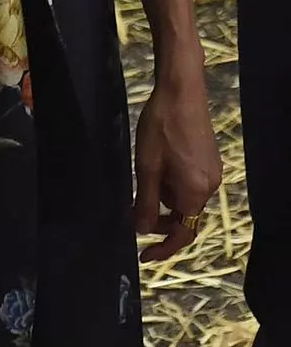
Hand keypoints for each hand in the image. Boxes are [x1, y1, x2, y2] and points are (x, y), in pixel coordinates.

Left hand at [133, 62, 221, 260]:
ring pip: (186, 199)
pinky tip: (157, 168)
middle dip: (160, 220)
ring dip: (164, 200)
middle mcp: (210, 185)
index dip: (163, 247)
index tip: (144, 255)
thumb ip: (146, 201)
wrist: (181, 90)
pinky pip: (190, 184)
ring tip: (142, 182)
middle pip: (185, 216)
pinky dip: (173, 186)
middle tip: (133, 213)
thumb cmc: (161, 126)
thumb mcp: (147, 166)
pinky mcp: (209, 160)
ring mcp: (212, 172)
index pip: (183, 233)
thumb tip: (142, 230)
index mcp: (196, 190)